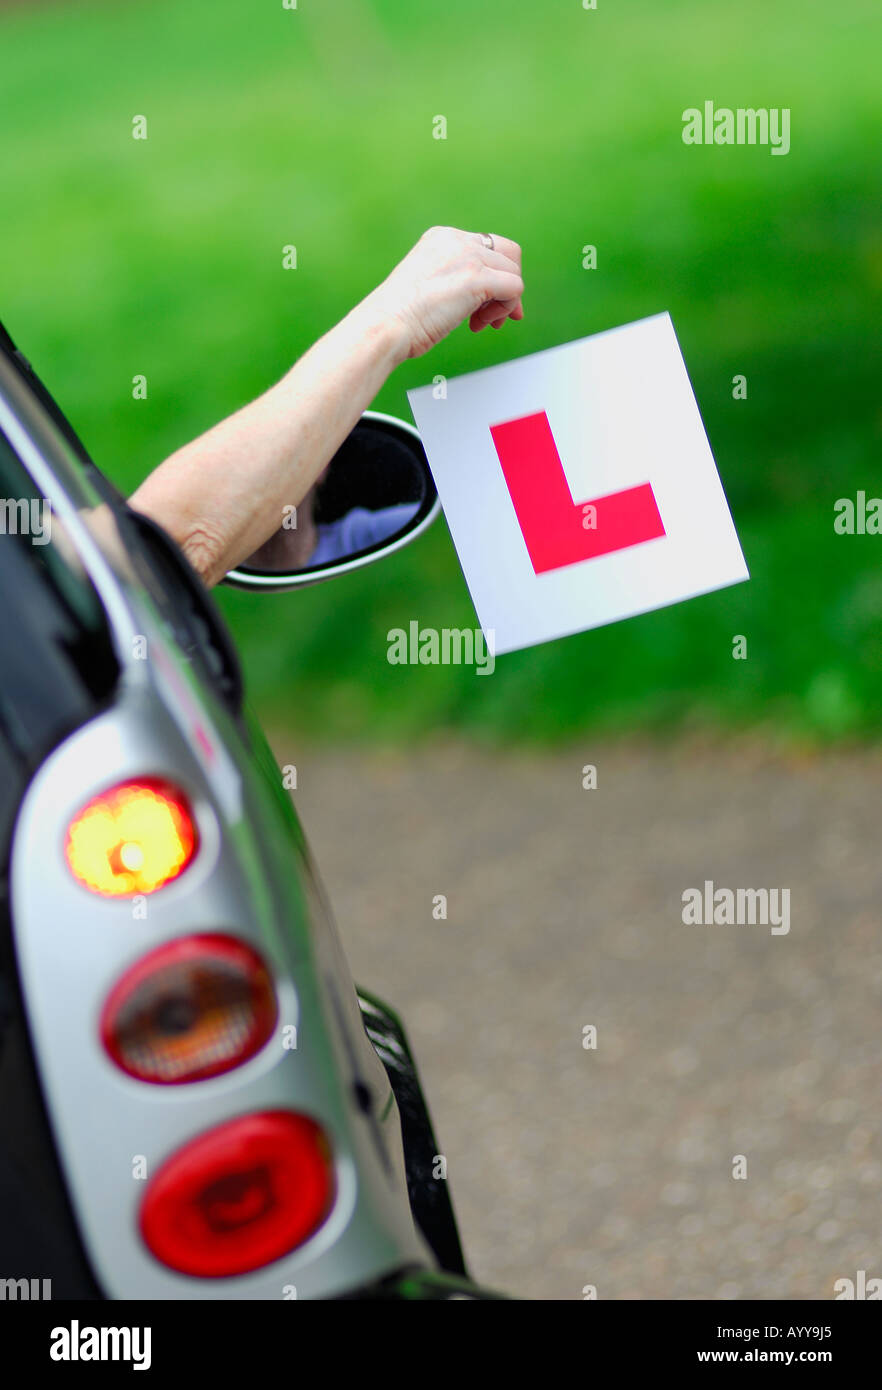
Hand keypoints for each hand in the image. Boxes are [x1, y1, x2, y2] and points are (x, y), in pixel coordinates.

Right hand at [362, 225, 524, 359]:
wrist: (385, 325)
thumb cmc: (398, 318)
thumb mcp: (428, 286)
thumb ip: (454, 280)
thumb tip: (484, 296)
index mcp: (442, 237)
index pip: (486, 248)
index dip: (494, 278)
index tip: (484, 307)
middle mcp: (457, 239)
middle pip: (508, 253)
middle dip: (508, 287)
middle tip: (497, 318)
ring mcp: (468, 255)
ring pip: (513, 273)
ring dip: (502, 305)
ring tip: (478, 324)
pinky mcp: (478, 277)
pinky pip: (515, 289)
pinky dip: (504, 311)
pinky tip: (477, 325)